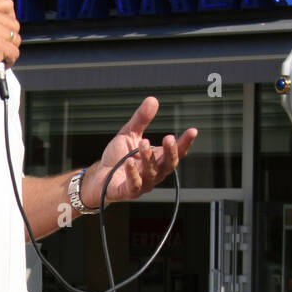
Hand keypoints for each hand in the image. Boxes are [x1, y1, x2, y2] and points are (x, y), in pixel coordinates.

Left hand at [79, 96, 196, 208]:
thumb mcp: (129, 133)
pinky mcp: (128, 192)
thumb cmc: (117, 157)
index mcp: (158, 159)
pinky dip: (132, 174)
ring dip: (148, 158)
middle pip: (169, 165)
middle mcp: (155, 173)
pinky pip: (134, 185)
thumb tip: (153, 99)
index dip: (185, 143)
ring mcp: (143, 184)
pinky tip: (128, 161)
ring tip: (142, 142)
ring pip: (151, 173)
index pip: (177, 152)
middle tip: (169, 138)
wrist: (99, 176)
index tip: (193, 131)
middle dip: (171, 152)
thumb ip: (141, 119)